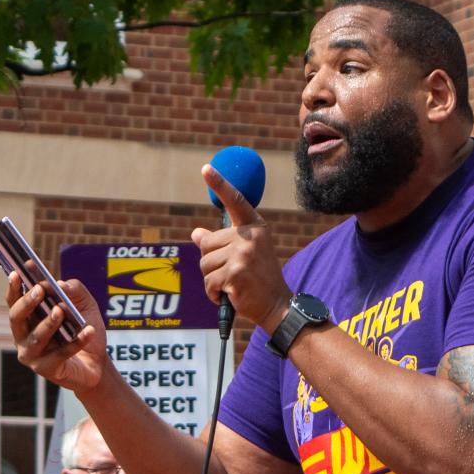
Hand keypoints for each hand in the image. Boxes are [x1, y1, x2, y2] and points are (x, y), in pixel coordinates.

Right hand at [7, 273, 107, 393]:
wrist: (97, 363)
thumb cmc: (83, 330)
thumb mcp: (85, 305)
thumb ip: (75, 290)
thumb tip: (61, 284)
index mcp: (27, 319)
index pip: (14, 301)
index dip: (14, 287)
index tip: (16, 273)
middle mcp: (23, 337)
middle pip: (17, 318)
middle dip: (27, 303)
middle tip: (40, 289)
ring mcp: (33, 355)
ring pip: (37, 337)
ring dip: (48, 323)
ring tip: (61, 310)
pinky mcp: (47, 369)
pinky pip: (61, 354)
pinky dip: (76, 342)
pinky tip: (88, 331)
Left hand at [194, 165, 289, 333]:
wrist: (277, 305)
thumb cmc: (258, 279)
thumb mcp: (243, 255)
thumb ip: (221, 242)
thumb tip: (196, 234)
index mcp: (254, 226)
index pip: (235, 201)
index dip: (219, 184)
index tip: (205, 168)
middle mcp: (250, 236)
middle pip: (206, 244)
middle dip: (211, 263)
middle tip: (231, 274)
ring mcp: (243, 253)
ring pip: (204, 264)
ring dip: (212, 280)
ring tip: (232, 285)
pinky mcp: (235, 272)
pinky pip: (209, 282)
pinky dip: (213, 293)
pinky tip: (229, 295)